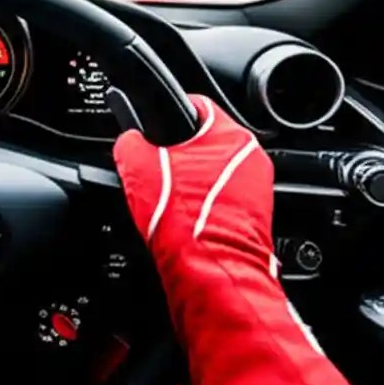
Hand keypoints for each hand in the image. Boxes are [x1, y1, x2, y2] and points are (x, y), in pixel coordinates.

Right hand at [113, 96, 371, 384]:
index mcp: (231, 137)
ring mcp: (256, 194)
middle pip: (206, 145)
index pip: (198, 107)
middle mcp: (252, 161)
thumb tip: (128, 141)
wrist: (210, 277)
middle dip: (178, 157)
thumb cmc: (184, 223)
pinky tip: (182, 223)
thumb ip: (130, 143)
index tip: (152, 129)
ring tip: (167, 202)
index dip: (169, 115)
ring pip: (213, 175)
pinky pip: (220, 204)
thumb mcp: (138, 169)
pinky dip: (200, 210)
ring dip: (189, 184)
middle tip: (154, 172)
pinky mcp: (252, 222)